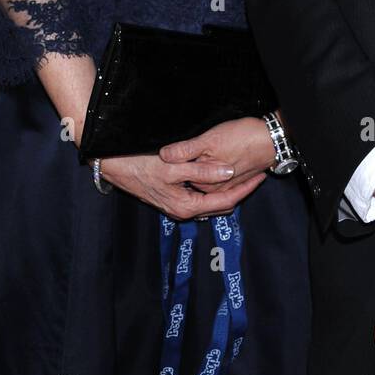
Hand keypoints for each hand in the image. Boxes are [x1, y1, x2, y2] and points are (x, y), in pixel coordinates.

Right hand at [98, 150, 255, 219]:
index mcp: (186, 206)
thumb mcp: (174, 166)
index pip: (226, 201)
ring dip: (226, 190)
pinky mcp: (172, 197)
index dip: (245, 188)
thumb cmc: (141, 164)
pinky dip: (213, 188)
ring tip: (243, 174)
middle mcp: (183, 210)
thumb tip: (229, 173)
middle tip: (256, 174)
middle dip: (240, 191)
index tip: (260, 176)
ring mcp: (177, 206)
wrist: (113, 165)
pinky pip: (200, 196)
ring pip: (211, 201)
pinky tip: (218, 175)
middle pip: (221, 204)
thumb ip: (203, 171)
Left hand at [158, 116, 274, 189]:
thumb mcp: (210, 139)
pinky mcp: (237, 181)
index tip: (166, 159)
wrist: (272, 140)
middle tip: (179, 160)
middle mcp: (217, 190)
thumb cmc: (243, 138)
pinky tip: (212, 164)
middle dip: (186, 176)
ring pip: (207, 185)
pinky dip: (213, 176)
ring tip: (192, 163)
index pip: (182, 182)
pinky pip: (220, 183)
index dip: (174, 170)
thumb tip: (164, 155)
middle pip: (194, 185)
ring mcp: (228, 187)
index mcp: (207, 185)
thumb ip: (186, 150)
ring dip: (200, 177)